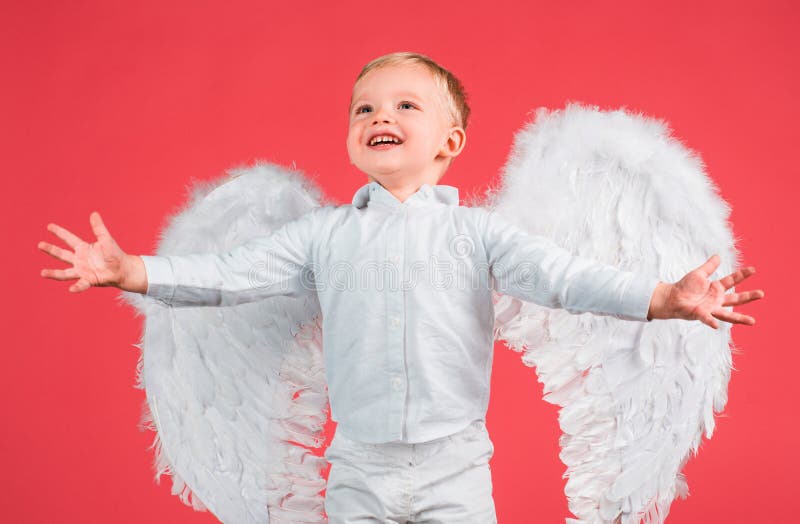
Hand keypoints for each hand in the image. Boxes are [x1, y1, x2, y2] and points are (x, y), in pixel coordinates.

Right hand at [38, 211, 136, 291]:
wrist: (122, 269)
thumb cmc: (114, 254)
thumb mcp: (106, 239)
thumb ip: (99, 228)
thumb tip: (94, 213)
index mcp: (83, 248)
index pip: (69, 239)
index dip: (59, 232)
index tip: (49, 226)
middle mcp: (79, 259)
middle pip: (62, 254)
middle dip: (51, 250)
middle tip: (40, 245)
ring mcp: (82, 270)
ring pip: (65, 272)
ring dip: (54, 273)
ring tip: (42, 273)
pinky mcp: (89, 280)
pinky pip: (81, 284)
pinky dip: (77, 287)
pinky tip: (71, 289)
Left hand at [648, 254, 763, 328]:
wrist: (671, 298)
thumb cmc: (685, 287)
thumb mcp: (699, 274)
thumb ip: (709, 267)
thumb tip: (718, 256)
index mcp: (716, 289)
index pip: (732, 281)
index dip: (742, 275)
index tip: (753, 269)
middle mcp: (716, 300)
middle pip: (736, 298)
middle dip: (749, 297)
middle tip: (762, 294)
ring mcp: (710, 308)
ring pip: (728, 314)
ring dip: (739, 318)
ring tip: (752, 321)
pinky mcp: (700, 314)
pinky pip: (707, 318)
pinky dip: (711, 321)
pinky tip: (716, 325)